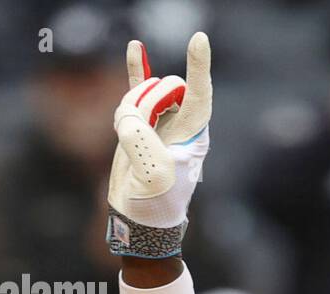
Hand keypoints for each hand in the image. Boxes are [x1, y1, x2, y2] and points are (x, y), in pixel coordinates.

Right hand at [107, 32, 211, 259]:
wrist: (141, 218)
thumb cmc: (153, 201)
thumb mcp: (150, 172)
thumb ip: (138, 136)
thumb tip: (129, 114)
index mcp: (194, 136)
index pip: (200, 95)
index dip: (199, 67)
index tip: (199, 39)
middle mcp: (183, 124)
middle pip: (165, 91)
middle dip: (146, 103)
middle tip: (138, 134)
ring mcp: (162, 121)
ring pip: (142, 94)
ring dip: (130, 110)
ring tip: (130, 142)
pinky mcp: (141, 122)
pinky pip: (139, 89)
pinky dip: (138, 69)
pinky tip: (136, 46)